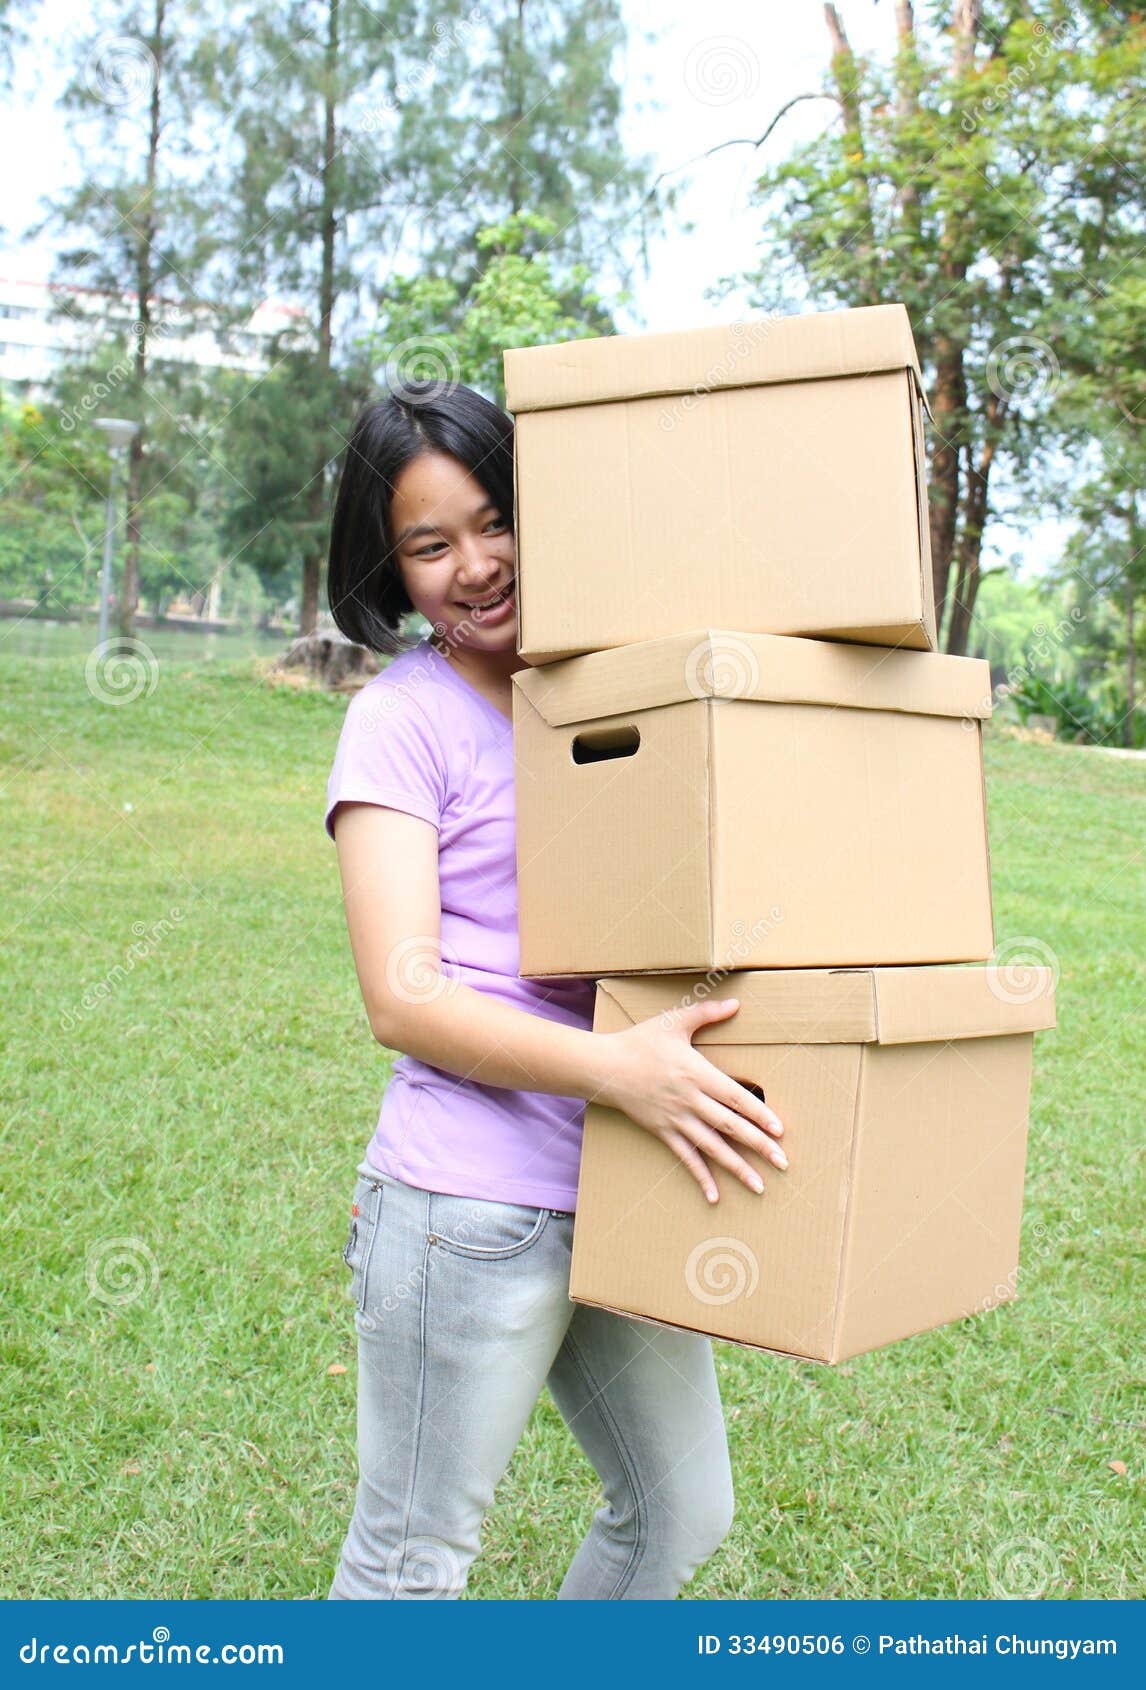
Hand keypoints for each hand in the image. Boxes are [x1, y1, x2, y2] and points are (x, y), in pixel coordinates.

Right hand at [596, 997, 787, 1203]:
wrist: (605, 1067)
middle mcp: (690, 1100)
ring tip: (760, 1186)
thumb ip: (706, 1013)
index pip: (735, 1097)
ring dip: (737, 1168)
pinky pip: (685, 1158)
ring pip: (712, 1148)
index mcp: (697, 1073)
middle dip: (759, 1145)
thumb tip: (736, 1004)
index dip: (759, 1113)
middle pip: (730, 1126)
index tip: (779, 1129)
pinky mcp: (663, 1132)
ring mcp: (676, 1119)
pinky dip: (701, 1177)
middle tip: (783, 1163)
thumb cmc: (640, 1042)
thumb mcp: (673, 1021)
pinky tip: (715, 1196)